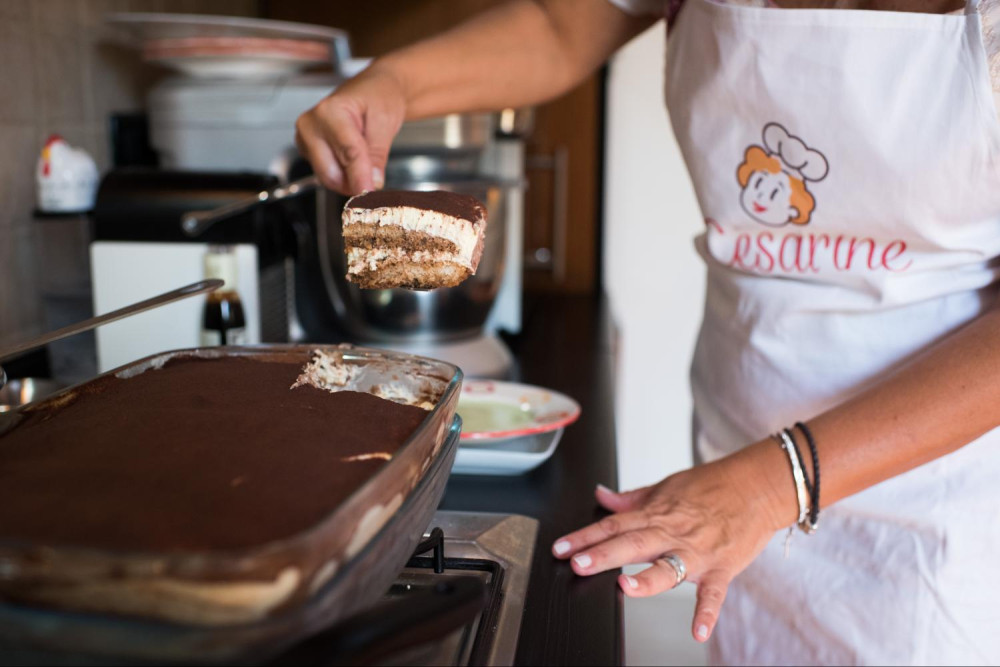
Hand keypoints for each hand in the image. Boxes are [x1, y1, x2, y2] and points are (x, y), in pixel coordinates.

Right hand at [295, 65, 406, 194]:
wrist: (373, 90)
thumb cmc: (378, 96)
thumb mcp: (385, 121)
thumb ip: (377, 154)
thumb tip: (373, 182)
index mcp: (328, 112)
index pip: (347, 154)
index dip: (361, 177)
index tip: (370, 194)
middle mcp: (310, 125)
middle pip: (331, 172)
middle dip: (356, 182)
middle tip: (377, 180)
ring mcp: (306, 139)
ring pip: (329, 178)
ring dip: (351, 180)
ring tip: (368, 161)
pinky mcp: (308, 151)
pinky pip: (328, 175)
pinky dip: (345, 176)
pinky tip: (356, 161)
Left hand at [551, 452, 788, 642]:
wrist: (756, 487)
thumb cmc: (711, 487)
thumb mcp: (666, 487)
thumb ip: (632, 498)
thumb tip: (602, 496)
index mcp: (655, 514)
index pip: (612, 525)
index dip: (584, 536)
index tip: (560, 548)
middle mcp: (672, 533)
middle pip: (632, 543)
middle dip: (604, 554)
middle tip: (579, 563)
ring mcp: (696, 552)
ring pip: (668, 567)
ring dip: (646, 578)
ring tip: (624, 587)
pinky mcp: (721, 568)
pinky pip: (714, 594)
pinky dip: (707, 613)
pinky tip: (698, 631)